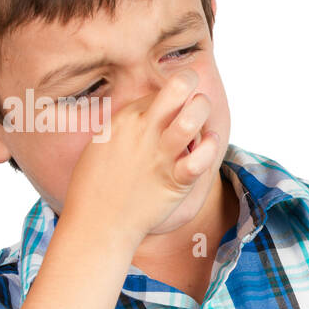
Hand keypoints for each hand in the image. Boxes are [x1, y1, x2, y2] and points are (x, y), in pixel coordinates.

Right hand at [60, 68, 217, 246]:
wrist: (97, 222)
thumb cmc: (98, 184)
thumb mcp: (104, 142)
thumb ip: (128, 126)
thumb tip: (147, 114)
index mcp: (125, 118)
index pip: (162, 91)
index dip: (175, 98)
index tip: (174, 114)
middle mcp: (144, 130)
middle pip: (178, 87)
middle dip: (193, 85)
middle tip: (195, 103)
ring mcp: (160, 155)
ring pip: (192, 118)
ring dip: (204, 114)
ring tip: (203, 126)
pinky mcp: (174, 181)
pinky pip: (200, 158)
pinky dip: (211, 148)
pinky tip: (209, 145)